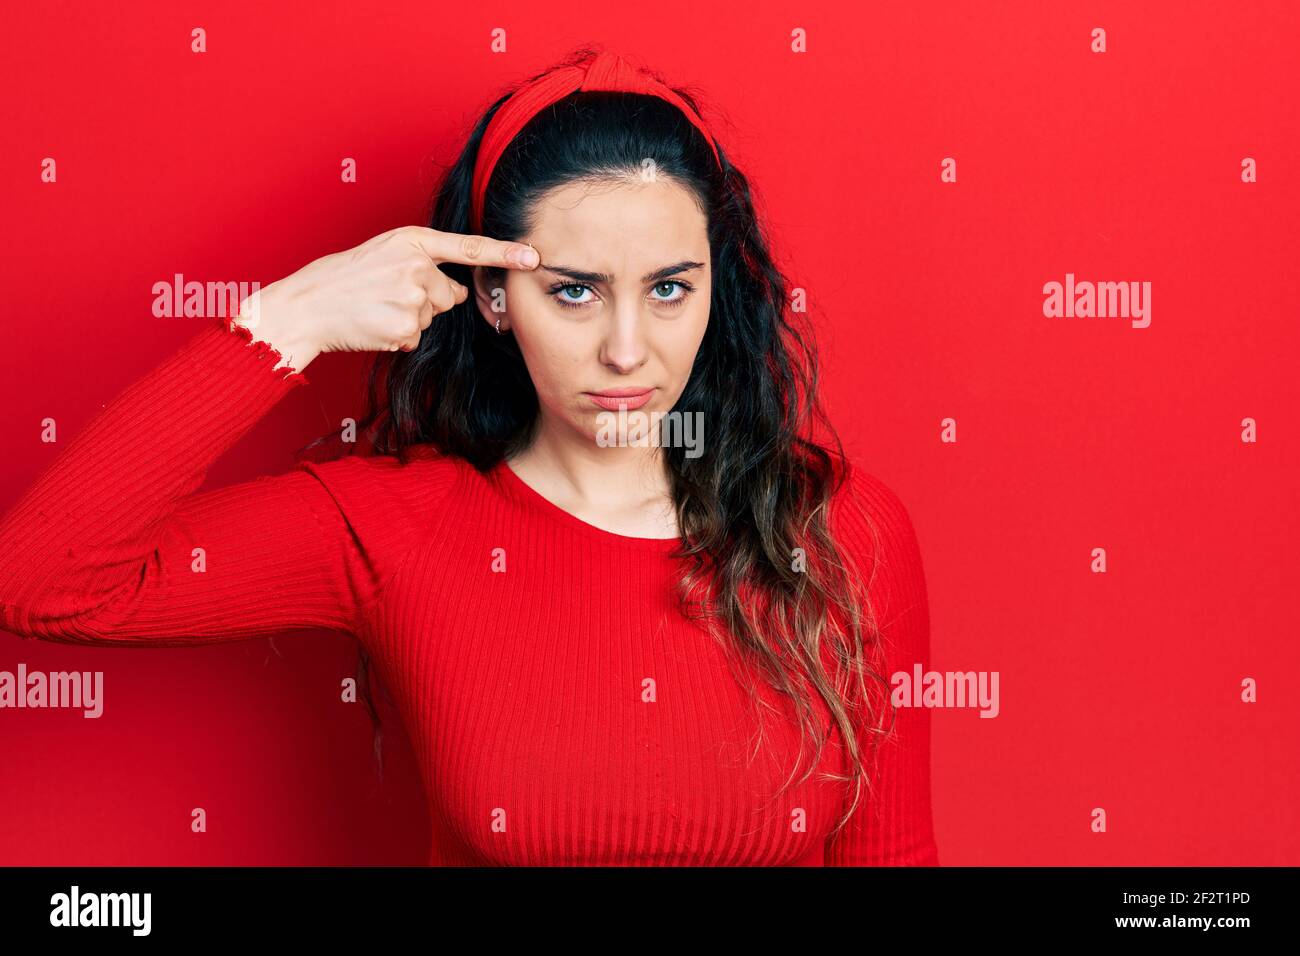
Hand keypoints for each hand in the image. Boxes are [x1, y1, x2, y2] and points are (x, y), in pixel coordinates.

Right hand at [235, 225, 539, 370]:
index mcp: (411, 241)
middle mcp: (415, 266)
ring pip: (432, 317)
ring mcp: (411, 297)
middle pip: (450, 295)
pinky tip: (374, 324)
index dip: (504, 253)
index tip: (533, 257)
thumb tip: (457, 291)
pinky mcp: (404, 326)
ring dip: (410, 318)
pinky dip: (398, 336)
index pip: (468, 248)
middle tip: (387, 295)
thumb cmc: (345, 279)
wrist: (307, 305)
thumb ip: (423, 263)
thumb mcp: (385, 254)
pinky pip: (416, 337)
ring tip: (376, 308)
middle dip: (428, 300)